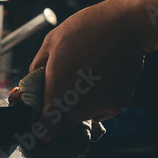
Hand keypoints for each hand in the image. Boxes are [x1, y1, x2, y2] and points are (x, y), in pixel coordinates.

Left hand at [30, 0, 146, 139]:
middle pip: (65, 127)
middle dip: (61, 118)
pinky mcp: (117, 105)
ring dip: (79, 110)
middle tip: (63, 99)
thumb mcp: (50, 43)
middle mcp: (78, 104)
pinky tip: (99, 83)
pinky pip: (101, 113)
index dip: (43, 130)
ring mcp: (99, 106)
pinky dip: (97, 105)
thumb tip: (33, 81)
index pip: (47, 128)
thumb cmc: (85, 30)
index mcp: (57, 89)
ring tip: (84, 84)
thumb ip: (38, 67)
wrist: (125, 27)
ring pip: (83, 119)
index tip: (42, 129)